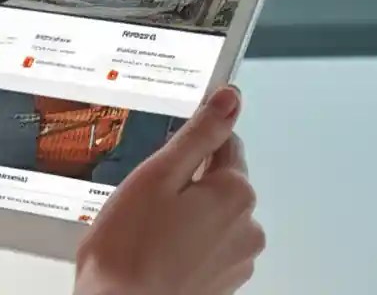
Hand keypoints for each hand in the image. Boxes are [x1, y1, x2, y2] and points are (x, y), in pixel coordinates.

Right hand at [75, 87, 264, 294]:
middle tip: (146, 200)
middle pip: (219, 182)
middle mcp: (247, 227)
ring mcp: (238, 260)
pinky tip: (155, 251)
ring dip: (186, 215)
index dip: (188, 145)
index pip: (225, 143)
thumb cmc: (129, 249)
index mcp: (235, 193)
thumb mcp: (157, 175)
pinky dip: (185, 245)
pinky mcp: (223, 283)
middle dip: (186, 183)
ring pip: (212, 216)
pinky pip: (207, 247)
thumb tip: (229, 99)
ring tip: (146, 230)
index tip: (162, 159)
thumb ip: (199, 133)